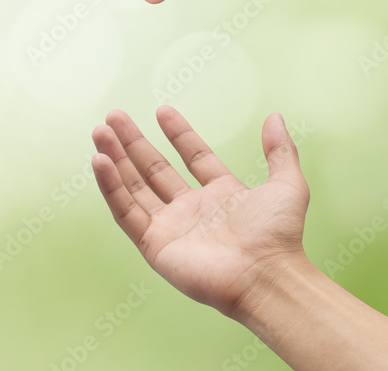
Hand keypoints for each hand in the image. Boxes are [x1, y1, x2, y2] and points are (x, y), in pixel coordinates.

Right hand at [91, 107, 309, 316]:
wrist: (265, 276)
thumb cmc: (279, 237)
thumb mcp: (288, 185)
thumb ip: (280, 151)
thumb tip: (275, 118)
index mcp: (220, 195)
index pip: (192, 156)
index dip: (178, 133)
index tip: (162, 111)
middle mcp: (191, 209)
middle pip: (154, 169)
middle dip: (132, 142)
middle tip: (113, 117)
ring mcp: (170, 227)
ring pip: (134, 187)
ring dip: (116, 159)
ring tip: (100, 132)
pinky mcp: (153, 244)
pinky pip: (125, 211)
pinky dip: (111, 187)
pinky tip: (100, 162)